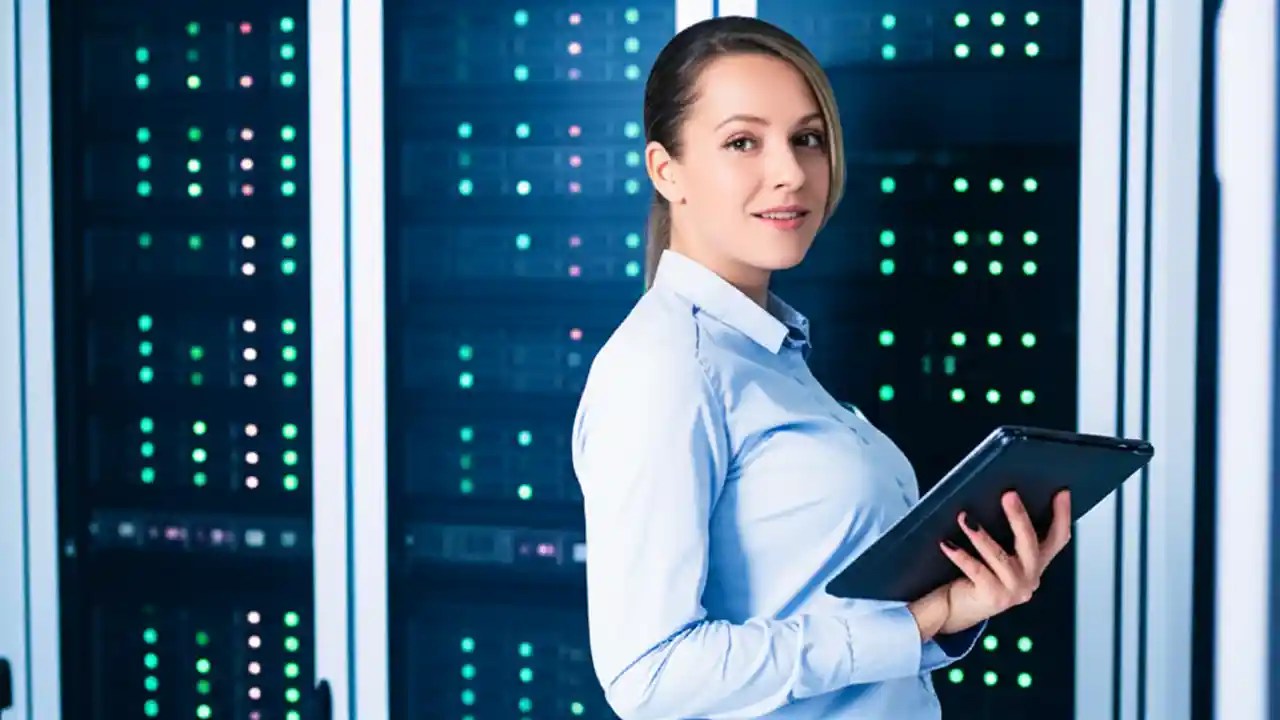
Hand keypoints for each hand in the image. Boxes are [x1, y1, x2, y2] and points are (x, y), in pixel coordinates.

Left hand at [936, 489, 1071, 634]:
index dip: (1062, 516)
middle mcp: (1030, 578)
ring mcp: (1014, 590)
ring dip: (981, 536)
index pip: (1057, 539)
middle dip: (1019, 517)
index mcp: (1035, 564)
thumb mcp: (998, 554)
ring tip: (965, 518)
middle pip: (1030, 543)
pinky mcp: (994, 597)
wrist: (959, 610)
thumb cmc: (978, 575)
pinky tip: (948, 544)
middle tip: (1008, 495)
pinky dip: (961, 556)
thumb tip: (1002, 498)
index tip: (1062, 492)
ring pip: (1000, 557)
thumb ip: (1006, 536)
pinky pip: (977, 571)